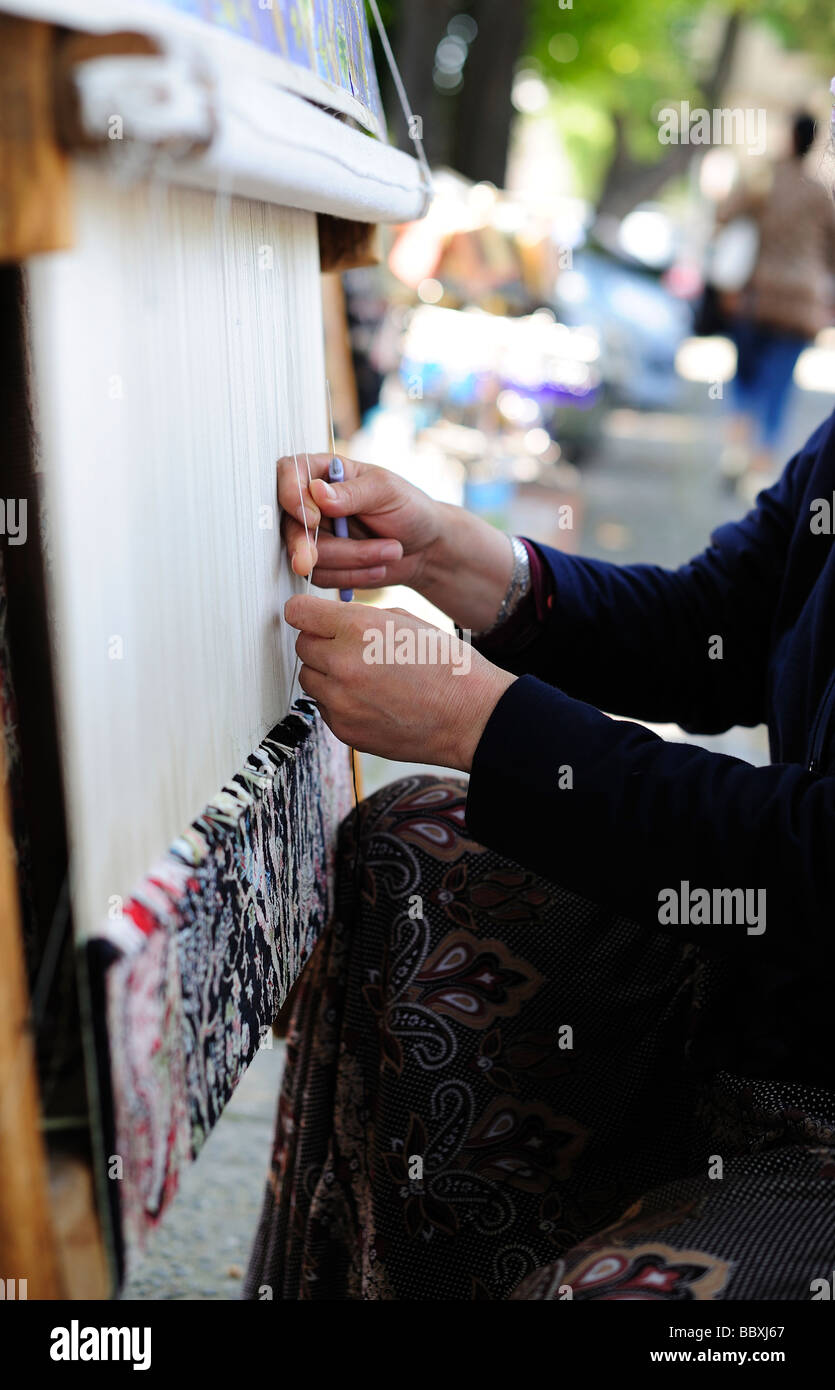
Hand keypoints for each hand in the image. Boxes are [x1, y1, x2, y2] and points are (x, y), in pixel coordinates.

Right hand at [278, 452, 514, 632]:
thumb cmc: (409, 508)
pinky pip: (322, 578)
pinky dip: (353, 576)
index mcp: (323, 472)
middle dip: (306, 545)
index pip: (289, 473)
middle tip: (311, 562)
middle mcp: (312, 503)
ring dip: (352, 560)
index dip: (292, 496)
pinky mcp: (323, 565)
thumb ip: (352, 492)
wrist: (426, 548)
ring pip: (308, 556)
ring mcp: (314, 536)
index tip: (313, 518)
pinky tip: (379, 568)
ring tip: (392, 550)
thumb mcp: (386, 491)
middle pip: (289, 524)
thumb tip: (317, 493)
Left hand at [285, 593, 516, 771]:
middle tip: (352, 649)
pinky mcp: (344, 729)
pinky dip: (340, 701)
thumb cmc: (446, 665)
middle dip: (322, 644)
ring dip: (328, 674)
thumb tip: (332, 620)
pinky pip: (324, 707)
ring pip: (310, 678)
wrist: (469, 716)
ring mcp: (340, 702)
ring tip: (365, 676)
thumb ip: (360, 618)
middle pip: (302, 646)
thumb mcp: (405, 621)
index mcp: (357, 629)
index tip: (312, 617)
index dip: (306, 613)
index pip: (298, 612)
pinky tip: (372, 699)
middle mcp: (342, 664)